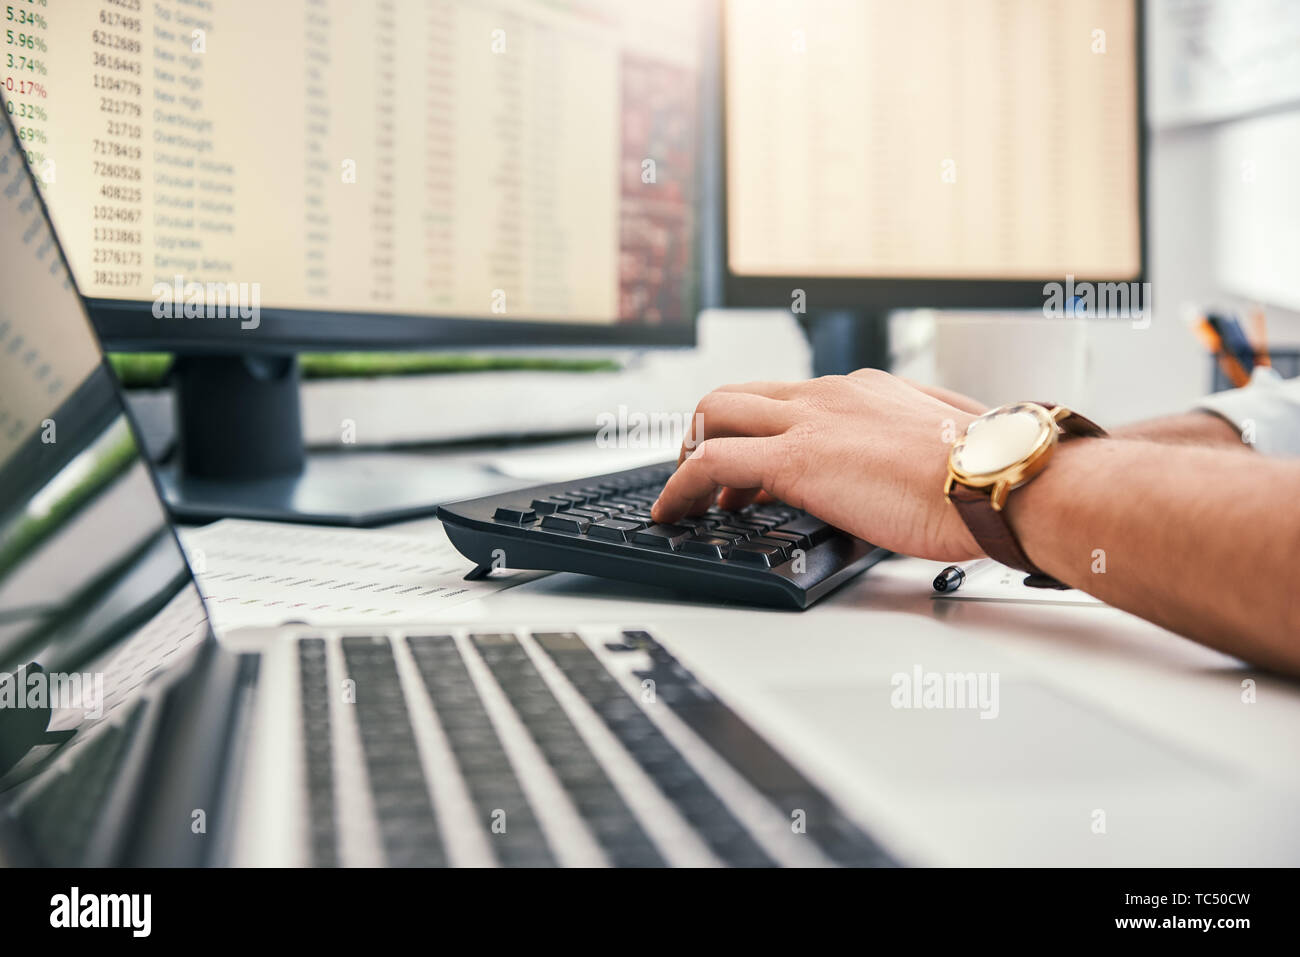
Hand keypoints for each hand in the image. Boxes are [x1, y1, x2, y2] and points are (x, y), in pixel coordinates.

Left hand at [651, 370, 985, 561]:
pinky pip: (710, 462)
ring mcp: (810, 420)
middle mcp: (830, 394)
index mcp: (864, 391)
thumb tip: (913, 471)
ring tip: (681, 498)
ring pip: (714, 415)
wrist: (1002, 480)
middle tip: (702, 479)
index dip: (757, 433)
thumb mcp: (946, 450)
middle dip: (707, 434)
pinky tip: (669, 513)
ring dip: (688, 455)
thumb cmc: (990, 474)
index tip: (750, 472)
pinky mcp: (797, 458)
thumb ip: (914, 450)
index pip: (787, 398)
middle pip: (737, 396)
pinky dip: (679, 487)